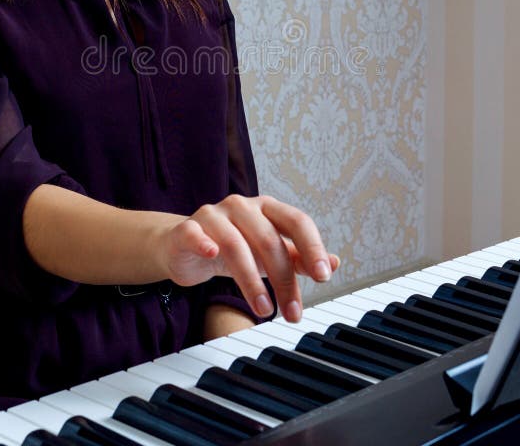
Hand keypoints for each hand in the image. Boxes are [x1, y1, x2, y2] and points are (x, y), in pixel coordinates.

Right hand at [159, 194, 339, 322]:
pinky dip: (204, 243)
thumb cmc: (233, 247)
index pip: (297, 221)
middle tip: (292, 313)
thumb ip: (298, 257)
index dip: (312, 247)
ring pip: (236, 245)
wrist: (185, 246)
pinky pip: (195, 234)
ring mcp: (213, 216)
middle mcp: (242, 206)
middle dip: (284, 280)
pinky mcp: (187, 229)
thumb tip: (334, 263)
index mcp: (267, 208)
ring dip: (252, 281)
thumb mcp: (267, 253)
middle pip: (269, 240)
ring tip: (263, 309)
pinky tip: (212, 255)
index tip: (324, 276)